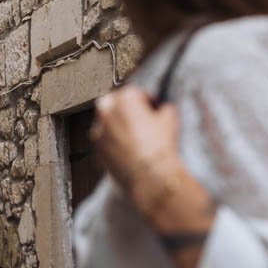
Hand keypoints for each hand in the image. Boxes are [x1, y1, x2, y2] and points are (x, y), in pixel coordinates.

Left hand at [91, 87, 182, 206]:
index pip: (135, 92)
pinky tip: (127, 150)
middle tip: (140, 119)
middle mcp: (107, 111)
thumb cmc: (160, 146)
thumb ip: (164, 108)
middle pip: (114, 103)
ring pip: (105, 122)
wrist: (150, 175)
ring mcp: (99, 131)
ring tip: (133, 136)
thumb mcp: (170, 119)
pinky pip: (104, 141)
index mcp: (124, 99)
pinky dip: (112, 142)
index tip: (154, 107)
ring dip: (116, 124)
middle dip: (125, 108)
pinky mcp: (96, 150)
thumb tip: (163, 109)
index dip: (147, 100)